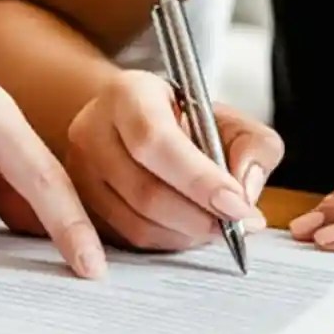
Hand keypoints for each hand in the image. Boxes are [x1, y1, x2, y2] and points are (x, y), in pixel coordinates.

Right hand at [17, 70, 280, 250]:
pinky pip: (129, 237)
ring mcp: (80, 171)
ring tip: (216, 224)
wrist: (136, 124)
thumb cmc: (187, 121)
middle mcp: (92, 129)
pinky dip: (169, 240)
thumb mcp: (229, 118)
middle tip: (235, 224)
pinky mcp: (82, 205)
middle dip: (199, 215)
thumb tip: (246, 189)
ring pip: (136, 220)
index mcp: (128, 94)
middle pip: (144, 189)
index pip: (155, 140)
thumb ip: (253, 145)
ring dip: (187, 232)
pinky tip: (189, 227)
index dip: (198, 179)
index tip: (237, 204)